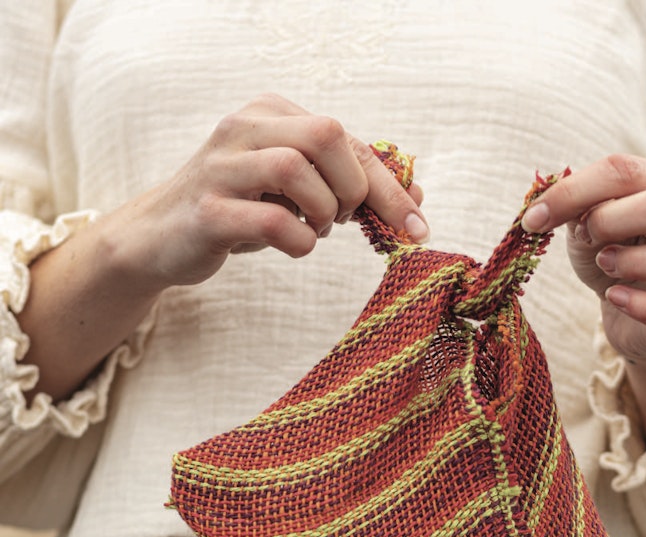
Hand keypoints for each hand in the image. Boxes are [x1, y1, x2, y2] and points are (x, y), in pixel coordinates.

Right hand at [122, 93, 428, 288]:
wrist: (160, 238)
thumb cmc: (241, 211)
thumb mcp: (296, 191)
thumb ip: (349, 185)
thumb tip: (417, 198)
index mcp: (270, 113)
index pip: (346, 137)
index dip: (389, 185)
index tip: (417, 226)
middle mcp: (243, 127)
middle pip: (326, 135)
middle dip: (354, 187)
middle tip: (342, 219)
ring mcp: (221, 167)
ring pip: (297, 170)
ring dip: (323, 213)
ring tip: (313, 230)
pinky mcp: (207, 211)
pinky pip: (272, 221)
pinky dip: (298, 241)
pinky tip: (293, 245)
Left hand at [522, 154, 645, 363]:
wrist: (629, 314)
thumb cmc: (611, 260)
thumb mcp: (587, 230)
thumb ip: (573, 209)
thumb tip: (541, 206)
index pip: (628, 171)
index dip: (575, 191)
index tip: (533, 220)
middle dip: (616, 218)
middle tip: (586, 237)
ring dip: (638, 262)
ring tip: (605, 265)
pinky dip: (645, 307)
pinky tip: (615, 299)